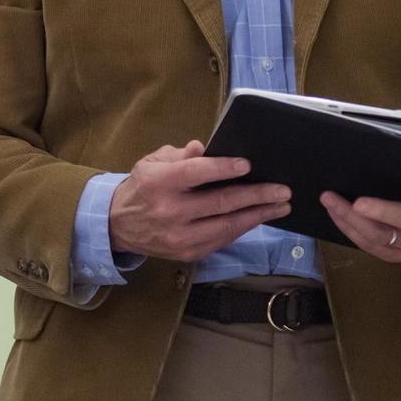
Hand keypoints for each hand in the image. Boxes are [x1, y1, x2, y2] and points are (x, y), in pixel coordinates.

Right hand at [108, 142, 291, 264]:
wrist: (118, 225)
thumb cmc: (143, 187)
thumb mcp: (153, 162)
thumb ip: (181, 155)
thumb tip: (204, 147)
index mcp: (159, 183)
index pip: (196, 173)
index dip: (224, 169)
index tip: (249, 165)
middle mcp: (170, 212)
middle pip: (220, 203)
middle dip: (257, 195)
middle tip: (282, 190)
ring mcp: (179, 236)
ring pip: (227, 226)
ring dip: (258, 216)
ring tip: (281, 206)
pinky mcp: (187, 253)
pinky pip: (222, 239)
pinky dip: (242, 228)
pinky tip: (259, 218)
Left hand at [326, 166, 400, 266]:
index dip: (381, 211)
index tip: (358, 202)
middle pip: (378, 232)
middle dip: (351, 216)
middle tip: (330, 198)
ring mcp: (400, 251)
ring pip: (369, 241)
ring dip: (345, 223)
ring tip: (328, 204)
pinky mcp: (390, 256)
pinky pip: (366, 246)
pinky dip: (349, 231)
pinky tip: (336, 217)